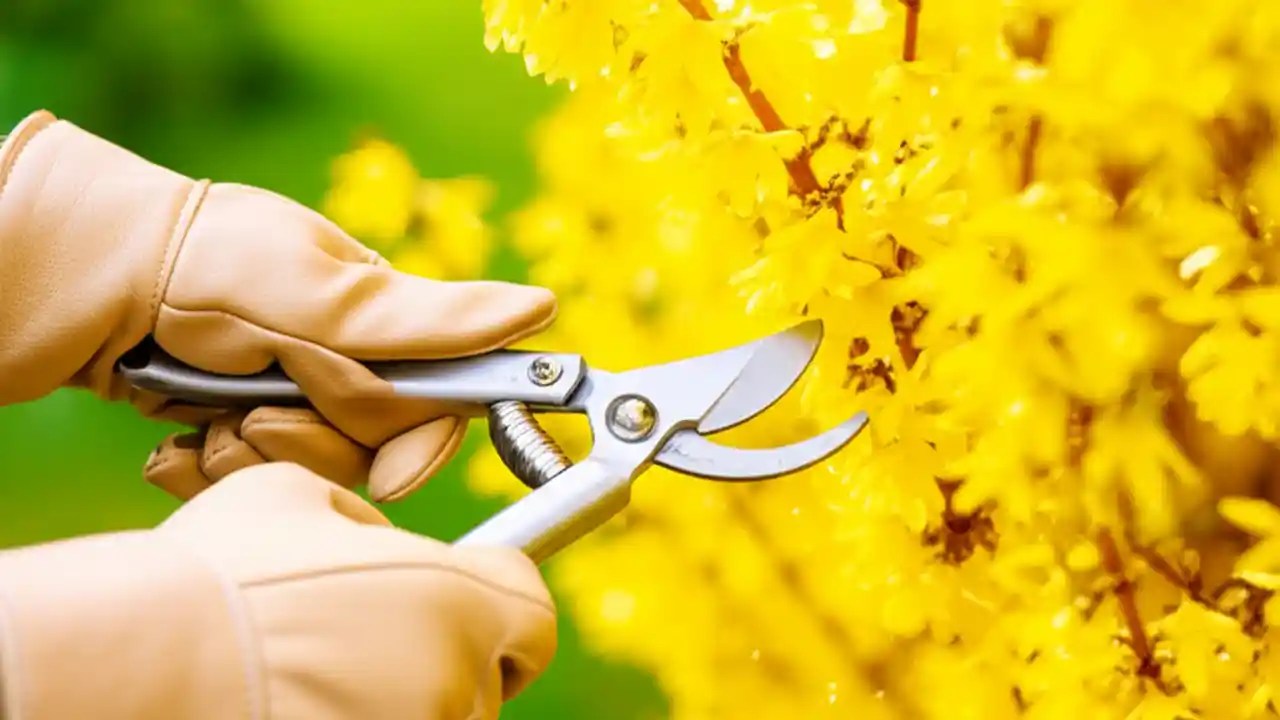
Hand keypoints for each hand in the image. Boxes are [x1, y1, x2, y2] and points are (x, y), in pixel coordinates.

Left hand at [0, 110, 554, 500]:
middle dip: (305, 442)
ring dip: (246, 455)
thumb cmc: (216, 264)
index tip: (391, 472)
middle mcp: (341, 366)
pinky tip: (176, 437)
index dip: (413, 446)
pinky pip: (241, 482)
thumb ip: (434, 321)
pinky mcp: (230, 426)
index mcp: (383, 329)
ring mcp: (283, 399)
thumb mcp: (329, 294)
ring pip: (301, 475)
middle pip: (365, 453)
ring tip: (203, 414)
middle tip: (255, 408)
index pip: (435, 409)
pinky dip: (204, 467)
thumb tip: (543, 309)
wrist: (94, 280)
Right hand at [0, 462, 555, 718]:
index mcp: (460, 600)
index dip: (505, 609)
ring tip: (317, 675)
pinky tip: (303, 705)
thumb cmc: (220, 574)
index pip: (534, 617)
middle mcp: (453, 681)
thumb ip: (366, 519)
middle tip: (363, 638)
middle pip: (484, 680)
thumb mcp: (297, 495)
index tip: (476, 609)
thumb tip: (379, 543)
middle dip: (442, 659)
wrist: (142, 668)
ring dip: (399, 700)